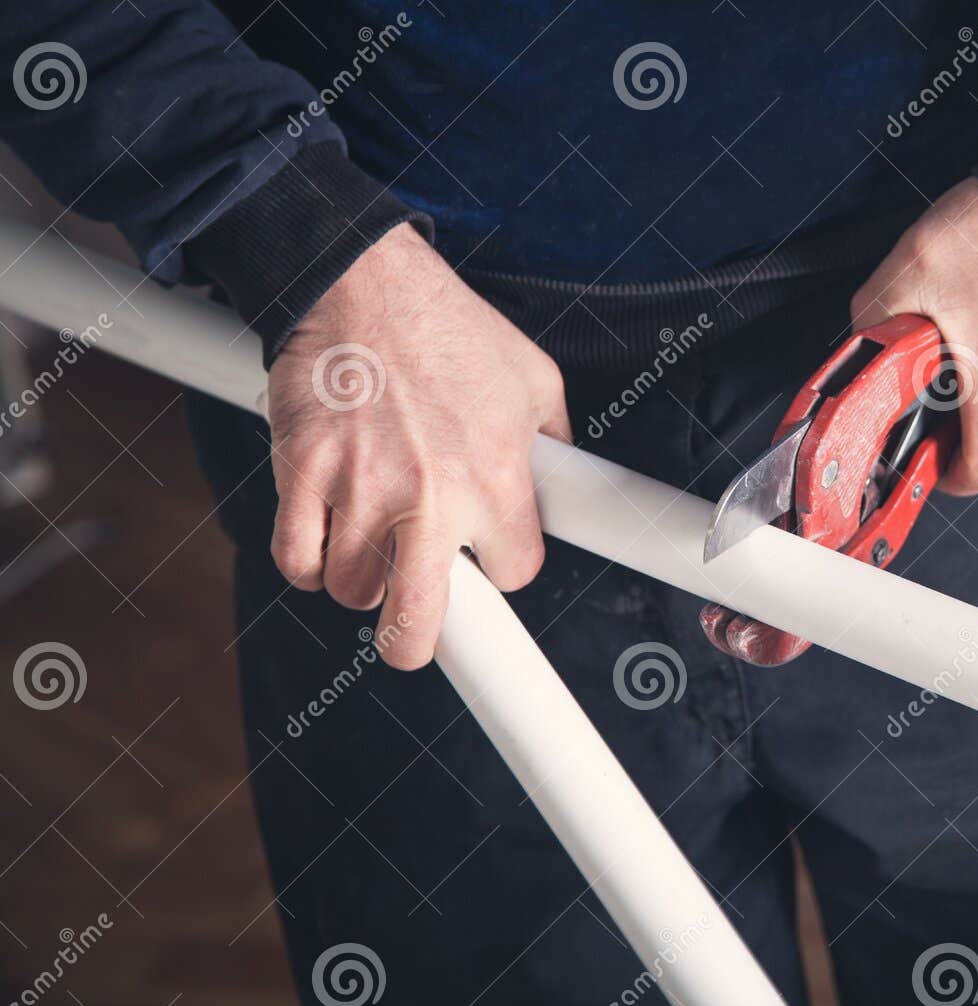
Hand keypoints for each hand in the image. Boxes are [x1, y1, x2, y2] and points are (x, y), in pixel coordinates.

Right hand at [267, 223, 570, 669]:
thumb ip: (553, 441)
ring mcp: (360, 490)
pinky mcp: (302, 474)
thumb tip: (569, 477)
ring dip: (361, 580)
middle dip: (415, 641)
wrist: (360, 280)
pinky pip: (296, 558)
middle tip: (414, 633)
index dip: (499, 568)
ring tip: (371, 546)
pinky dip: (306, 561)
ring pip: (353, 591)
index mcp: (496, 478)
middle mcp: (430, 497)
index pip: (513, 572)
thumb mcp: (533, 377)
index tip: (485, 557)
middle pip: (417, 623)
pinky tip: (323, 540)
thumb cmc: (446, 325)